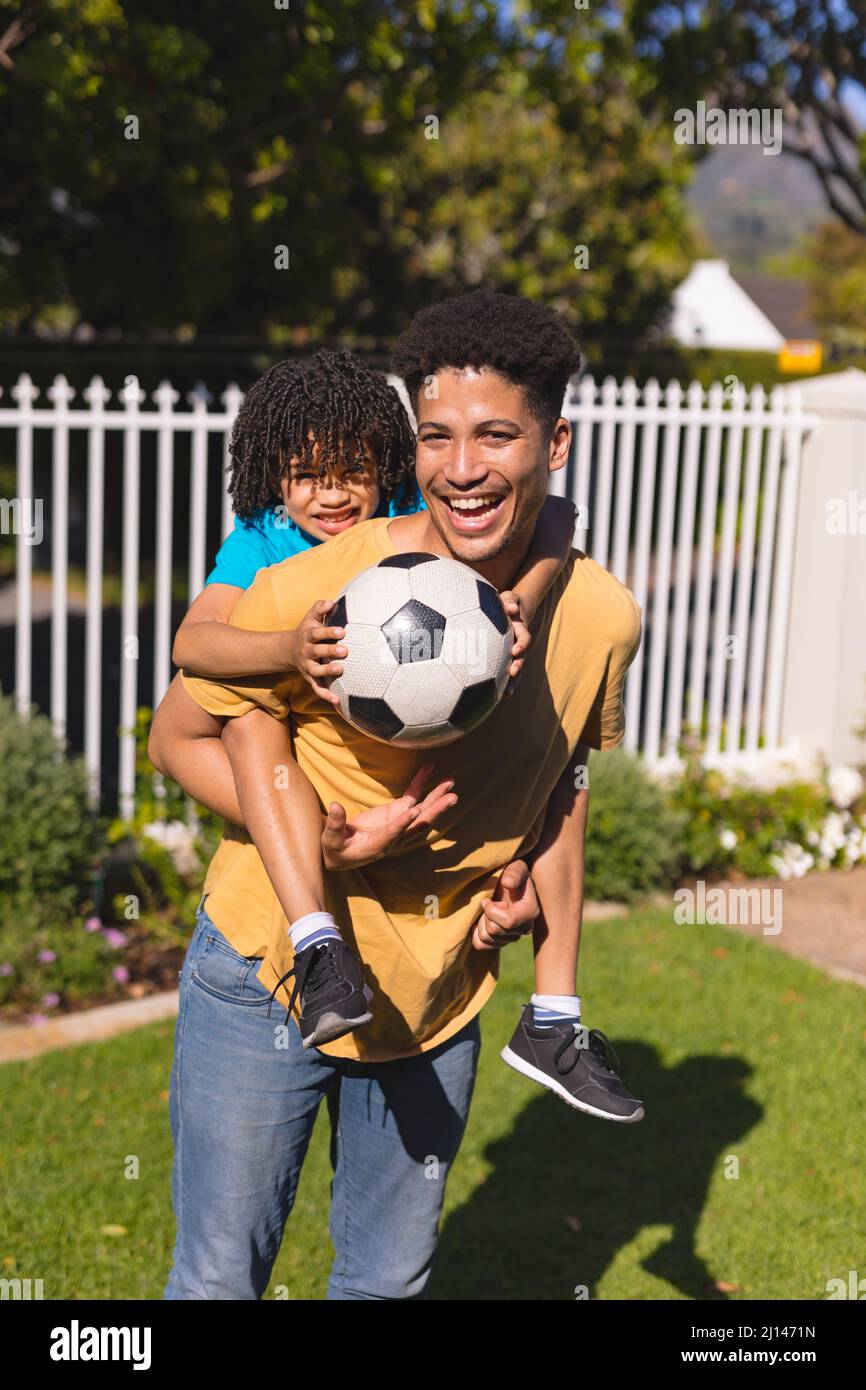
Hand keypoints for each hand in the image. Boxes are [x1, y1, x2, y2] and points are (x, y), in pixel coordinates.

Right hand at [290, 599, 346, 703]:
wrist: (289, 650)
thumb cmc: (308, 630)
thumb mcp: (311, 617)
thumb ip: (320, 608)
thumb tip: (331, 602)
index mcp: (308, 636)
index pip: (317, 633)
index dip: (328, 632)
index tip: (342, 631)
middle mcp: (306, 652)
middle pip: (317, 651)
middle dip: (330, 651)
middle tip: (344, 650)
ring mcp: (308, 667)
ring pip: (316, 671)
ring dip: (327, 671)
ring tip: (340, 669)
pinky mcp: (310, 679)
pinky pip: (318, 689)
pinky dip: (326, 695)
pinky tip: (338, 701)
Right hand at [321, 762, 457, 869]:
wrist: (343, 853)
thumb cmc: (335, 849)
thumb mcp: (330, 840)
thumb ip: (334, 825)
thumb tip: (334, 806)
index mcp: (378, 845)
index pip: (393, 834)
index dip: (403, 824)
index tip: (414, 811)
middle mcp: (395, 836)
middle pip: (418, 824)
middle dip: (435, 811)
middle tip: (452, 798)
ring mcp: (398, 824)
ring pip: (421, 811)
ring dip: (436, 798)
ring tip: (450, 783)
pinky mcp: (396, 813)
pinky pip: (411, 797)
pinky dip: (420, 784)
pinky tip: (428, 769)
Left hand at [472, 859, 538, 950]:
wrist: (507, 880)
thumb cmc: (512, 873)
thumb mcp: (515, 868)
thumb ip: (514, 874)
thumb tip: (507, 883)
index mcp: (530, 911)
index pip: (508, 922)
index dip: (491, 911)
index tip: (486, 899)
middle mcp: (525, 928)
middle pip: (494, 931)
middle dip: (485, 915)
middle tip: (488, 902)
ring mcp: (513, 936)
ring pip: (487, 939)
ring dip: (481, 922)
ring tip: (486, 910)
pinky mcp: (501, 941)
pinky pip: (482, 945)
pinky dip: (476, 933)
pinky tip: (480, 919)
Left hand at [499, 591, 530, 694]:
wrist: (512, 608)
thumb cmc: (507, 602)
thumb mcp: (509, 598)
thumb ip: (509, 601)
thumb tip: (511, 607)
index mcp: (520, 629)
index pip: (524, 638)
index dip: (522, 644)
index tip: (516, 649)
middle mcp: (519, 643)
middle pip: (522, 657)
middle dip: (518, 665)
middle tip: (512, 673)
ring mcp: (514, 651)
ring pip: (516, 667)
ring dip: (513, 680)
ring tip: (507, 692)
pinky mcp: (506, 656)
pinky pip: (506, 670)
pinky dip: (504, 682)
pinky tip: (497, 695)